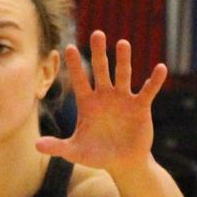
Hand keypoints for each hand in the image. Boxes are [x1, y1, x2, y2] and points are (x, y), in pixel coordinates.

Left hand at [33, 33, 167, 172]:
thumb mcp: (75, 152)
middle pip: (101, 70)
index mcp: (88, 103)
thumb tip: (36, 146)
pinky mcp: (140, 106)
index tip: (68, 48)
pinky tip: (160, 69)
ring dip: (124, 60)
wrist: (122, 163)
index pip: (79, 80)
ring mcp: (123, 99)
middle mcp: (105, 96)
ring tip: (122, 43)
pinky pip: (148, 91)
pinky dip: (154, 81)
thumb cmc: (97, 155)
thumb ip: (57, 146)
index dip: (74, 66)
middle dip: (99, 53)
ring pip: (123, 75)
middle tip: (97, 34)